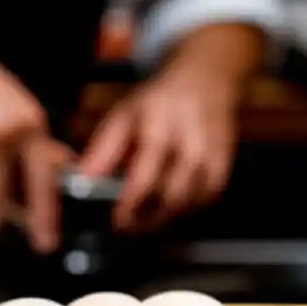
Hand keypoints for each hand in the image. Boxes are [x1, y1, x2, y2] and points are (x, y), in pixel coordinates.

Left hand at [79, 69, 239, 231]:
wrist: (204, 79)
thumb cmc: (156, 102)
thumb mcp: (121, 118)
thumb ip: (102, 151)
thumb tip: (82, 181)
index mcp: (159, 127)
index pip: (145, 176)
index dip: (130, 204)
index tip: (116, 219)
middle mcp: (190, 142)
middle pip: (172, 195)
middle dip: (147, 218)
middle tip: (126, 226)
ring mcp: (212, 154)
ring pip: (190, 200)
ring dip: (165, 217)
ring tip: (143, 220)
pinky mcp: (224, 162)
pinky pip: (206, 197)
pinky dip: (187, 208)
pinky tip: (168, 207)